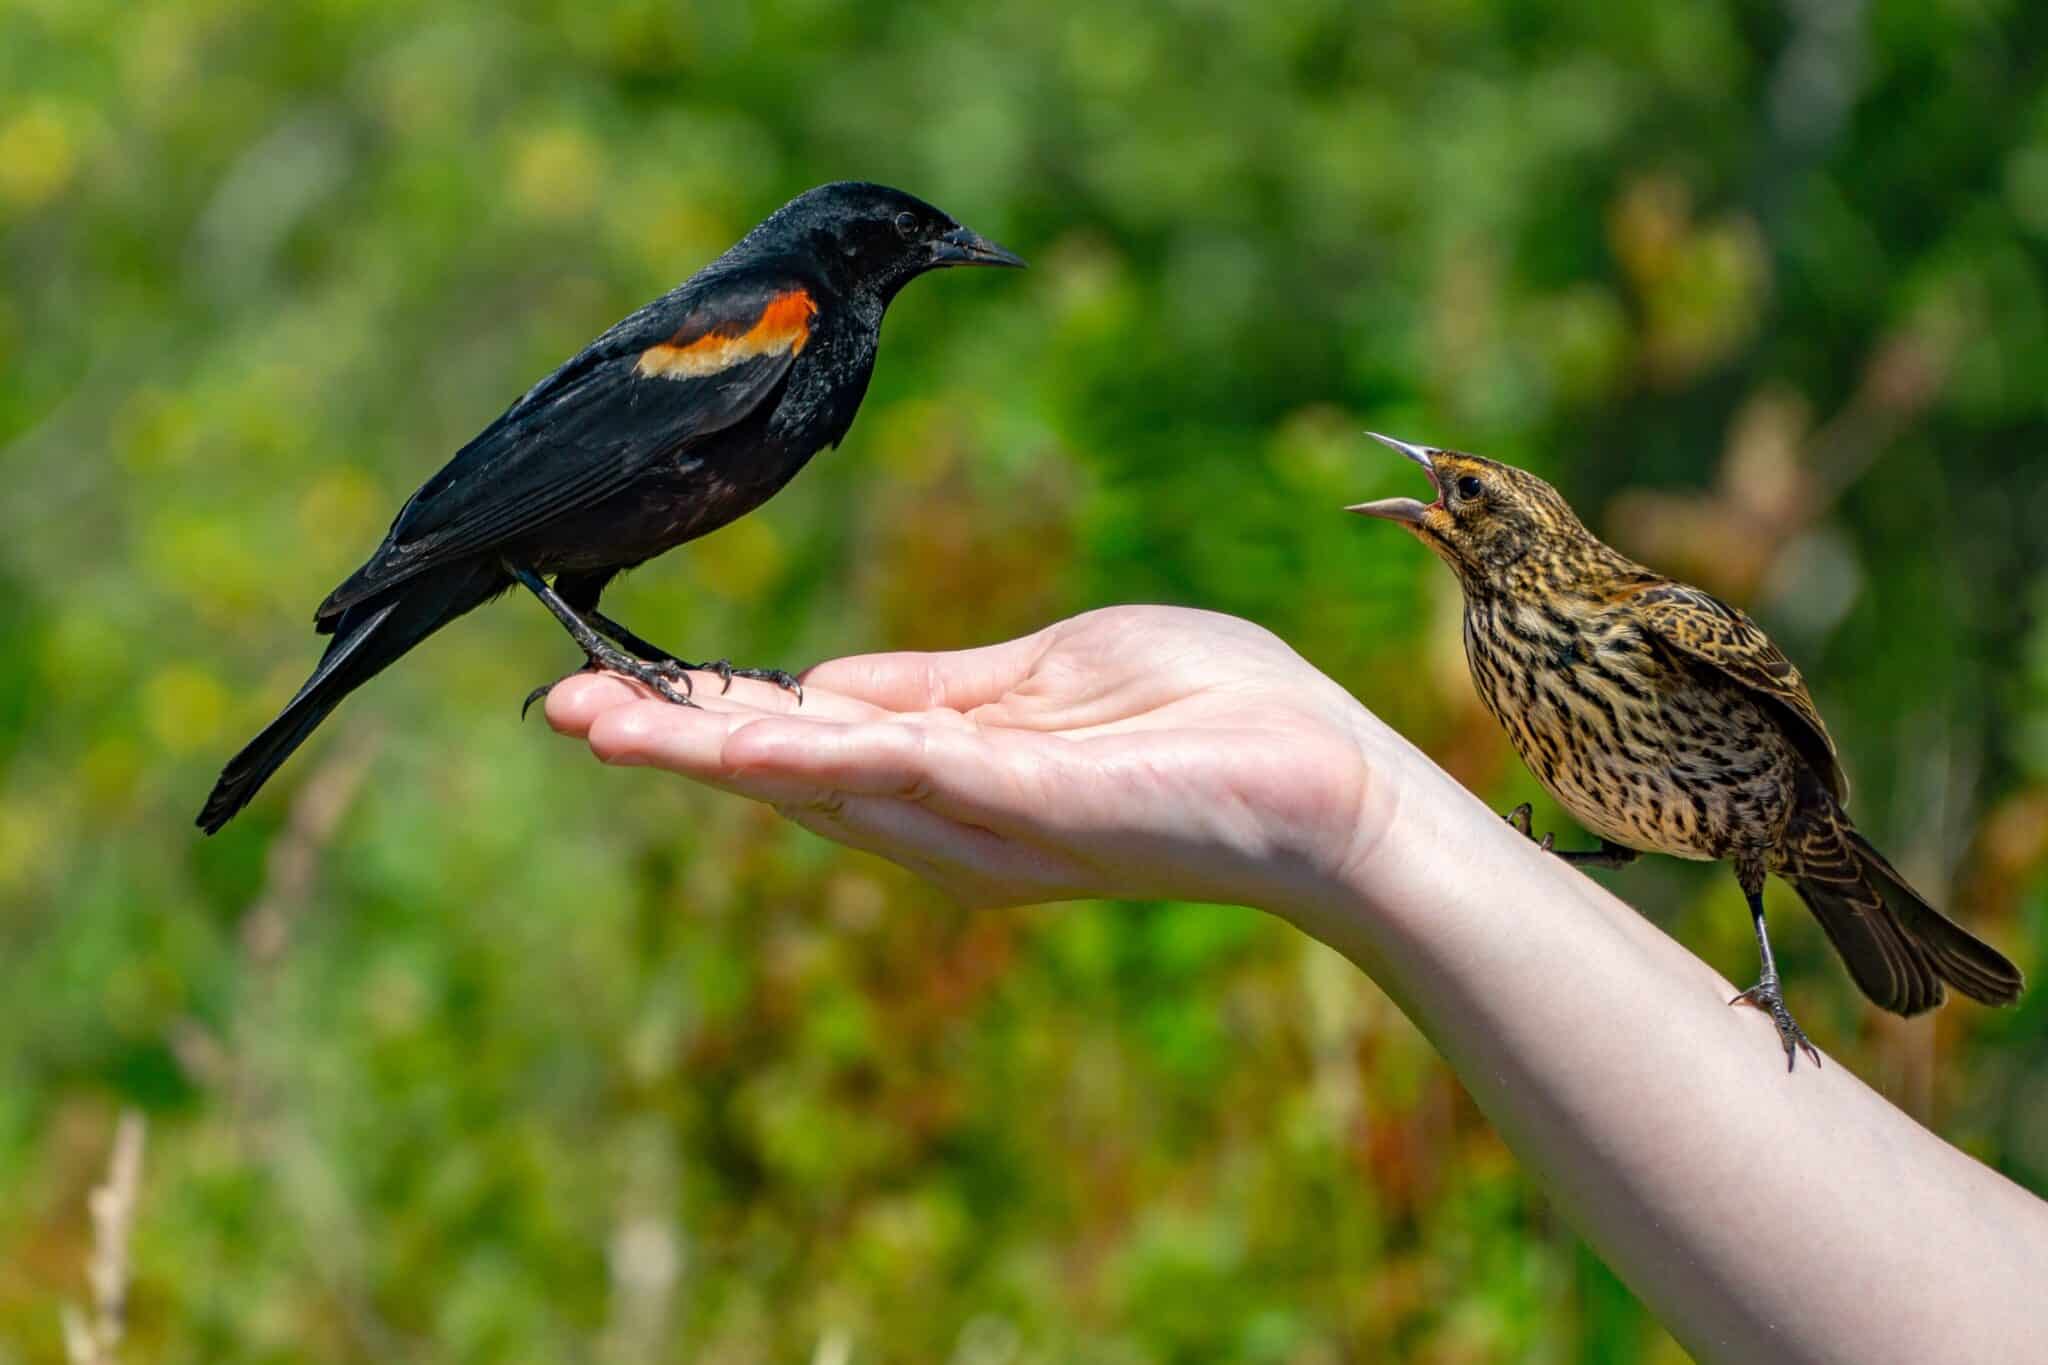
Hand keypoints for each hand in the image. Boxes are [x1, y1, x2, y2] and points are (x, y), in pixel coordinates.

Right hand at [543, 606, 1415, 911]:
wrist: (1333, 782)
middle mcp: (954, 817)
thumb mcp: (1047, 678)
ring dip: (716, 753)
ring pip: (830, 781)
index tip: (602, 693)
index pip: (808, 737)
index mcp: (954, 772)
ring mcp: (996, 819)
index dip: (705, 719)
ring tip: (604, 722)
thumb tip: (817, 684)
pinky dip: (828, 752)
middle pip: (792, 773)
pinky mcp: (1046, 805)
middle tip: (558, 706)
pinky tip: (744, 733)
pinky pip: (920, 772)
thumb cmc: (1212, 717)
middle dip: (675, 744)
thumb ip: (934, 688)